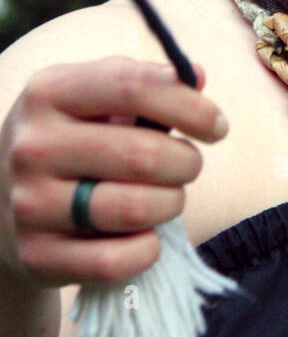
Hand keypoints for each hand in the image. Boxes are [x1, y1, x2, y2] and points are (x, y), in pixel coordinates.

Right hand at [0, 57, 228, 290]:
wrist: (0, 203)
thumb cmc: (70, 142)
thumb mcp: (93, 101)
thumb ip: (145, 83)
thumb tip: (197, 75)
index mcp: (49, 93)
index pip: (134, 88)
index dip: (191, 107)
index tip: (217, 127)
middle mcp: (33, 146)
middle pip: (145, 156)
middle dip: (187, 164)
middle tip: (186, 167)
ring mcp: (30, 204)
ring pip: (135, 210)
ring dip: (170, 206)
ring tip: (166, 199)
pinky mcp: (36, 256)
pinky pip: (115, 260)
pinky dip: (146, 251)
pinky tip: (144, 238)